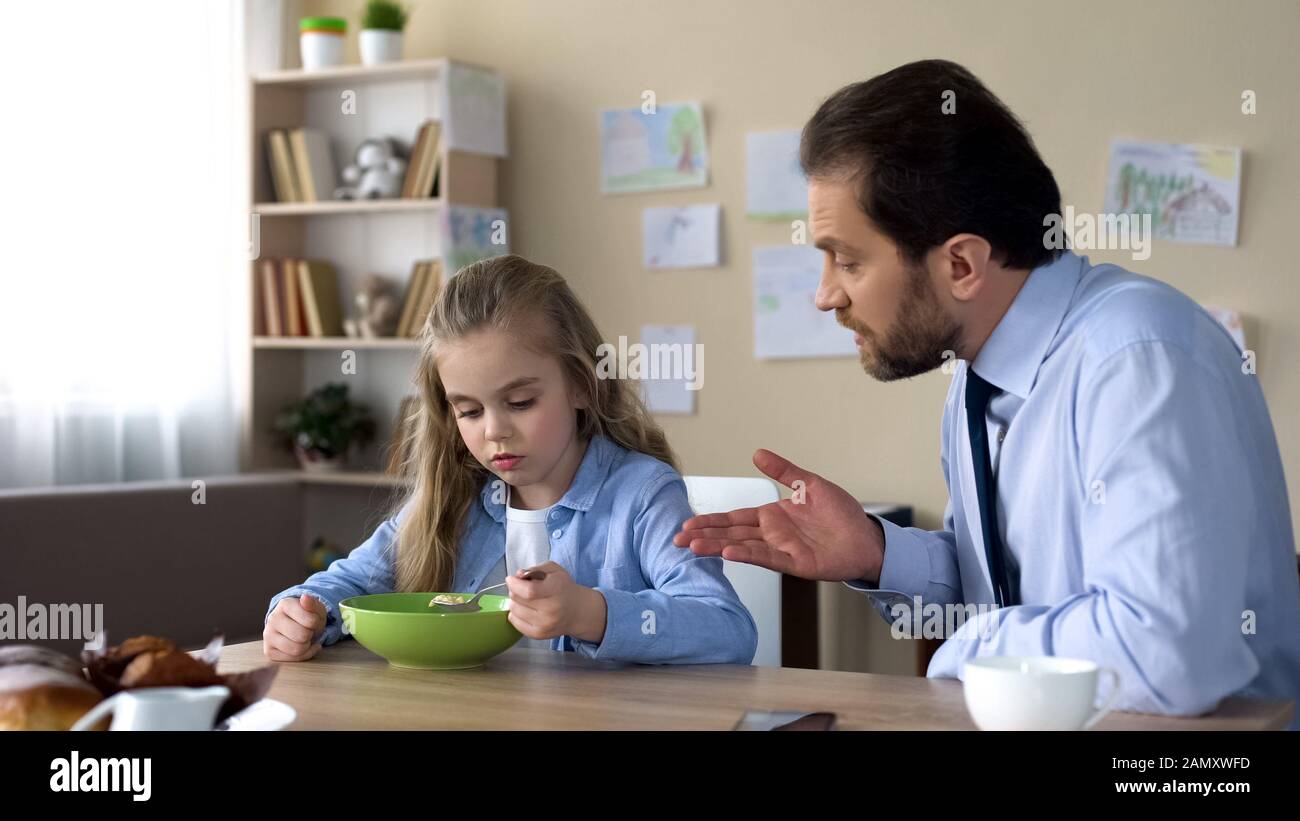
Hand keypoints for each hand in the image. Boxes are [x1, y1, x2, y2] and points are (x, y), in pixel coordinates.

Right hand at [263, 594, 325, 661]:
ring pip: (297, 649)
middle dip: (311, 635)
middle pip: (302, 636)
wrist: (296, 625)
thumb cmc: (307, 616)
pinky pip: (292, 659)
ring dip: (307, 646)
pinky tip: (303, 647)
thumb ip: (312, 604)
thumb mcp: (315, 608)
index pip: (311, 621)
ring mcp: (268, 635)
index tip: (313, 620)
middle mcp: (273, 619)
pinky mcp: (268, 651)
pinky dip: (303, 655)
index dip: (316, 623)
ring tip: (305, 638)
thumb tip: (305, 598)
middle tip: (308, 630)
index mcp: (285, 604)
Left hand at [505, 562, 606, 643]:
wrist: (576, 611)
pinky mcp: (538, 634)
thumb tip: (519, 575)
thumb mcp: (554, 570)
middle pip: (518, 600)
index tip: (511, 579)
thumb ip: (536, 569)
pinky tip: (525, 610)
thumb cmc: (563, 588)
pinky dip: (515, 614)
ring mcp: (545, 624)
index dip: (515, 584)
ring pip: (514, 611)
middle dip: (514, 590)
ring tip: (526, 599)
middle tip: (522, 588)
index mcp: (556, 590)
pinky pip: (515, 622)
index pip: (529, 590)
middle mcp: (551, 610)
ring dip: (515, 602)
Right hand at [673, 449, 884, 581]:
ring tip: (694, 546)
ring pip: (742, 547)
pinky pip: (766, 557)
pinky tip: (729, 553)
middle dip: (704, 536)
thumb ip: (783, 471)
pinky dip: (747, 555)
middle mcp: (771, 534)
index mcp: (772, 516)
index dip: (710, 520)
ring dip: (718, 546)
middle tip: (678, 539)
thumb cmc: (841, 513)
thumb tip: (757, 453)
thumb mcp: (809, 484)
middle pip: (730, 534)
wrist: (866, 537)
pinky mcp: (794, 563)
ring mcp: (780, 550)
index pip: (733, 518)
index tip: (687, 523)